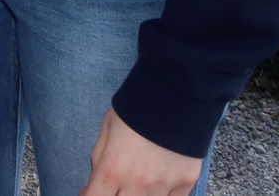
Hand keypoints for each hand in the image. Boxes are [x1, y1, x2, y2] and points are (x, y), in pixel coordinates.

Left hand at [83, 107, 203, 195]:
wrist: (174, 93)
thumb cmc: (134, 109)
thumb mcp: (106, 131)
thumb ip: (98, 162)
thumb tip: (92, 188)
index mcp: (113, 168)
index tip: (91, 191)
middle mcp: (138, 183)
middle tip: (114, 185)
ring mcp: (164, 186)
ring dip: (138, 195)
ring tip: (135, 181)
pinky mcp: (186, 183)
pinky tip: (156, 185)